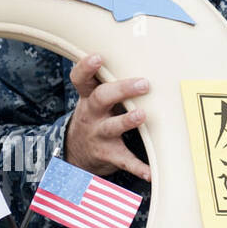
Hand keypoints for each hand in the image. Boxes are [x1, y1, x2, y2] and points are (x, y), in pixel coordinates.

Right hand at [63, 54, 150, 181]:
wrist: (76, 152)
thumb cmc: (95, 116)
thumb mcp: (94, 98)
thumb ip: (111, 81)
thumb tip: (146, 55)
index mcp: (88, 97)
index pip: (81, 79)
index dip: (87, 67)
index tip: (98, 56)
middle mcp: (92, 114)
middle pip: (101, 98)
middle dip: (121, 90)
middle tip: (143, 84)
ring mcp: (99, 135)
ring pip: (112, 127)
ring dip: (127, 121)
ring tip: (142, 116)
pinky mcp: (108, 154)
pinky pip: (123, 160)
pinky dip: (137, 167)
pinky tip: (150, 172)